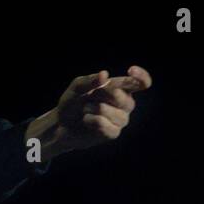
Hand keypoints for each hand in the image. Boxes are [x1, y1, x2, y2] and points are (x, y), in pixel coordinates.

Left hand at [26, 65, 152, 160]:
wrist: (62, 124)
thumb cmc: (72, 102)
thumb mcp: (76, 88)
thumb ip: (89, 80)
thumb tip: (105, 75)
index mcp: (121, 88)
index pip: (141, 82)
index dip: (141, 76)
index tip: (131, 70)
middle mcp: (125, 104)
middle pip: (126, 100)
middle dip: (105, 98)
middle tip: (90, 97)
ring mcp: (121, 120)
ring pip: (117, 115)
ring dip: (96, 110)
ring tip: (85, 109)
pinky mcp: (113, 133)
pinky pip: (109, 127)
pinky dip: (94, 122)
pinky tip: (87, 120)